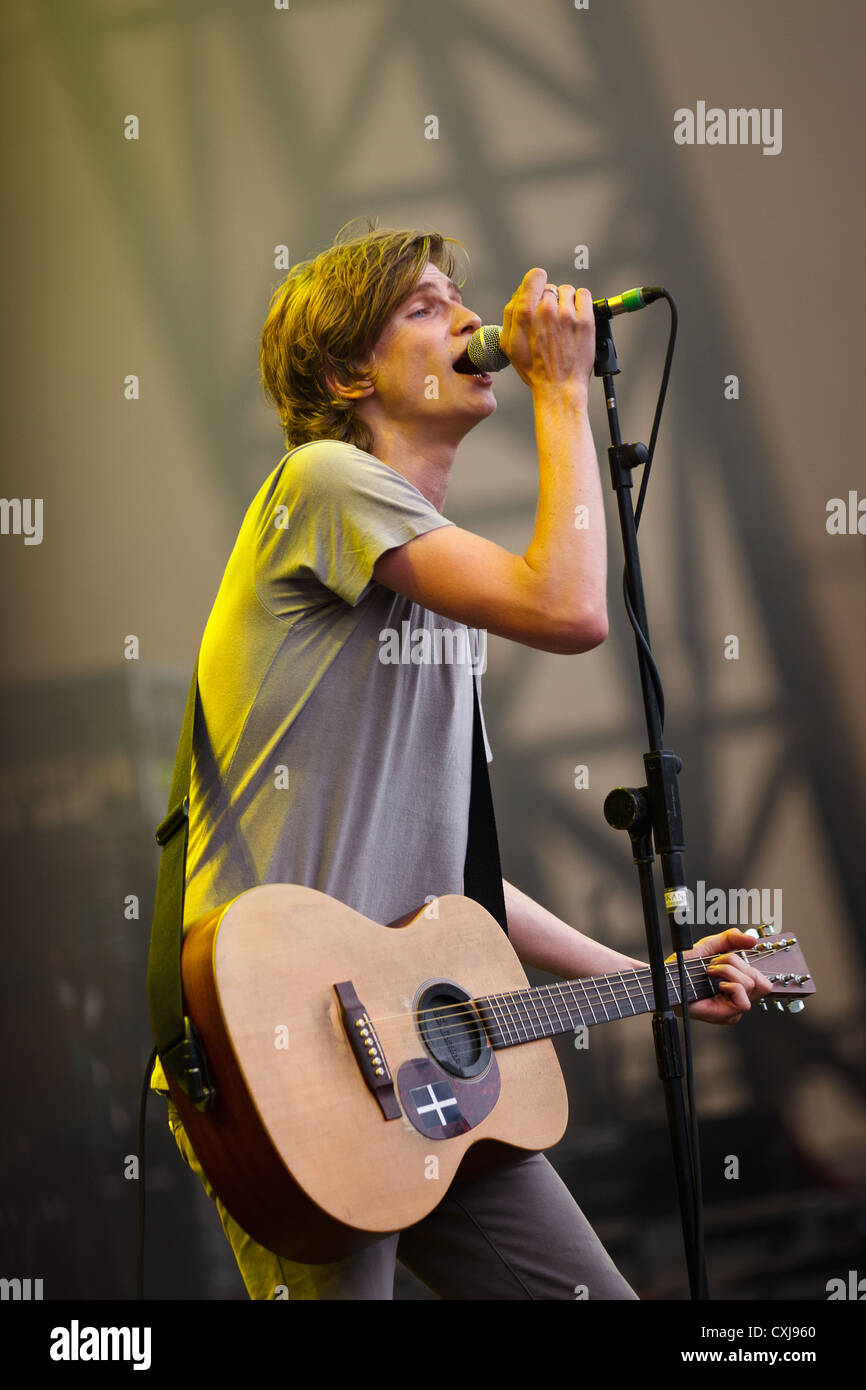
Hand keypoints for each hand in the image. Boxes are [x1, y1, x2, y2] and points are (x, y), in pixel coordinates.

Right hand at [500, 267, 594, 393]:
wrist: (558, 388)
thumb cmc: (534, 370)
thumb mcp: (509, 344)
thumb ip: (510, 315)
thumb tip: (518, 295)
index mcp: (526, 312)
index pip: (535, 276)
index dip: (537, 284)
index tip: (540, 294)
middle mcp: (547, 310)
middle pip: (551, 287)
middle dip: (550, 300)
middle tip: (550, 320)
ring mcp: (568, 314)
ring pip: (568, 291)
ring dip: (566, 302)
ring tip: (564, 321)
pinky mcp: (585, 320)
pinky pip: (585, 296)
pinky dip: (581, 303)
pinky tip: (576, 318)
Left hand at [670, 929, 774, 1025]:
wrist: (667, 979)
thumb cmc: (685, 967)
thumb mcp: (711, 946)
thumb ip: (731, 939)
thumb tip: (752, 939)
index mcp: (738, 986)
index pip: (762, 979)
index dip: (749, 964)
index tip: (727, 957)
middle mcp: (738, 999)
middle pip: (758, 980)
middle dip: (734, 963)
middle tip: (714, 964)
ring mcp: (733, 1010)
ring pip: (750, 986)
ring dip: (728, 971)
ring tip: (710, 972)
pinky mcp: (725, 1016)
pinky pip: (742, 1001)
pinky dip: (731, 986)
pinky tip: (717, 984)